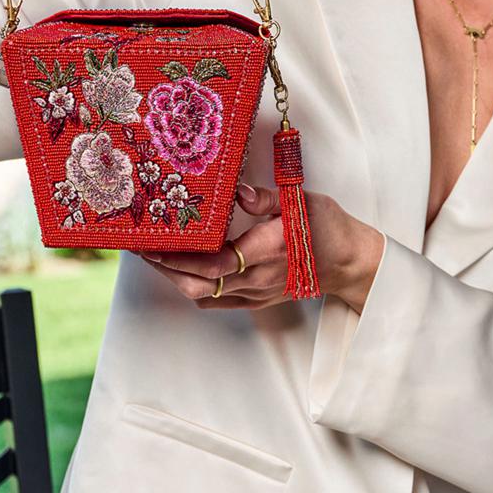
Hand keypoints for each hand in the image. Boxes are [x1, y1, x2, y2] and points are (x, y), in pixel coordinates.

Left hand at [139, 184, 384, 311]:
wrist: (351, 262)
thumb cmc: (327, 228)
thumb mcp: (300, 201)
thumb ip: (266, 198)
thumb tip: (237, 190)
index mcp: (264, 254)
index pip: (210, 264)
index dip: (176, 259)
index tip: (151, 244)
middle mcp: (255, 279)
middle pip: (197, 285)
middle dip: (164, 269)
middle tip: (141, 247)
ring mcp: (255, 294)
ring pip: (203, 296)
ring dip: (175, 279)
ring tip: (155, 256)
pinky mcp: (257, 299)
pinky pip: (217, 302)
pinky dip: (194, 289)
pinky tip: (182, 272)